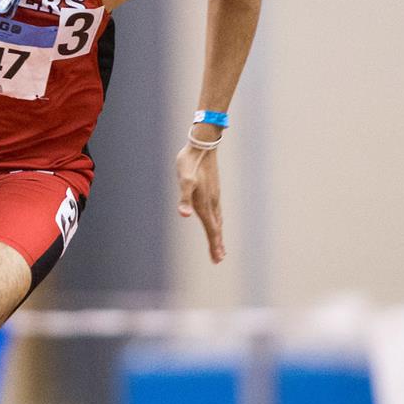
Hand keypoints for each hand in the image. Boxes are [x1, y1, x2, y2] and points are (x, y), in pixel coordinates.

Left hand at [176, 143, 224, 262]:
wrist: (203, 144)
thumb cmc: (190, 162)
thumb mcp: (183, 179)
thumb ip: (184, 197)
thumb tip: (184, 214)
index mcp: (204, 203)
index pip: (211, 229)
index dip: (213, 244)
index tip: (217, 259)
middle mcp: (212, 202)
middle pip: (216, 228)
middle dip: (217, 244)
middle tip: (219, 259)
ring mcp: (214, 196)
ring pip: (218, 220)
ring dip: (218, 234)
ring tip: (219, 246)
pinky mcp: (213, 190)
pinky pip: (217, 212)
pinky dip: (217, 222)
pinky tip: (215, 221)